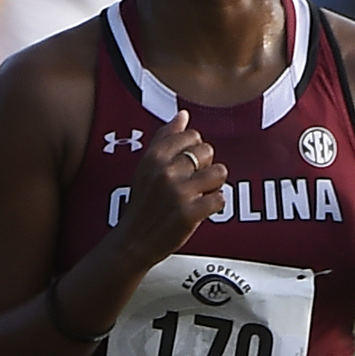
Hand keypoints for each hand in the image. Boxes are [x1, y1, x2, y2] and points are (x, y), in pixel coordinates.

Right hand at [115, 109, 227, 264]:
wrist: (134, 241)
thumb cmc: (144, 203)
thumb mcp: (146, 167)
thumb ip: (164, 139)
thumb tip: (182, 114)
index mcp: (154, 157)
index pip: (191, 135)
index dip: (196, 149)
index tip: (189, 163)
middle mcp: (166, 171)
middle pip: (207, 151)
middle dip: (206, 166)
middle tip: (194, 181)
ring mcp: (179, 192)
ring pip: (219, 173)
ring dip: (214, 185)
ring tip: (202, 194)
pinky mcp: (190, 214)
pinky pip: (220, 198)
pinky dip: (215, 204)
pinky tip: (203, 209)